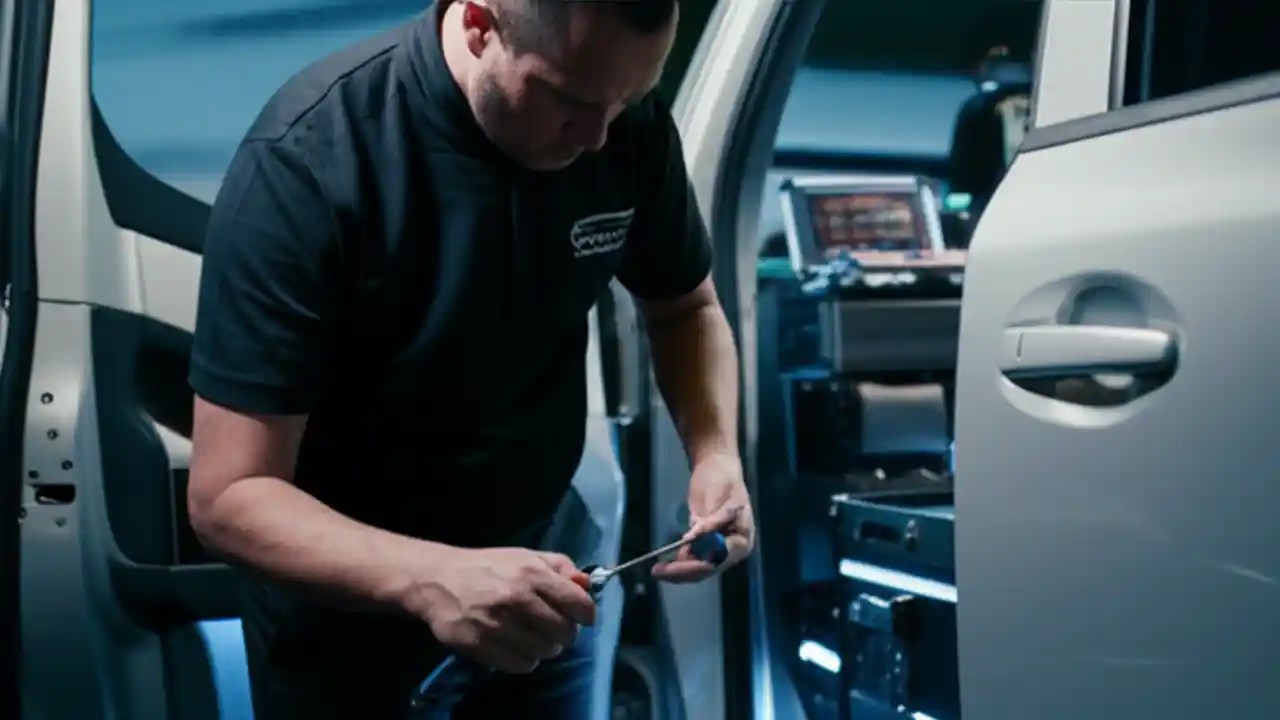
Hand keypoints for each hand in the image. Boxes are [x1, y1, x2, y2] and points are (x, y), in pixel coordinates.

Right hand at [407, 547, 594, 673]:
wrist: (438, 580)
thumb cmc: (488, 567)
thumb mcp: (525, 556)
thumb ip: (560, 566)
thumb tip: (586, 584)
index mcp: (531, 573)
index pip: (578, 604)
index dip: (586, 614)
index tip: (581, 617)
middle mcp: (516, 598)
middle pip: (565, 632)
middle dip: (565, 633)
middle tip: (554, 628)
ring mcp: (497, 624)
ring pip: (545, 652)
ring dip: (545, 648)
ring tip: (534, 637)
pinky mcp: (480, 645)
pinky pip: (521, 665)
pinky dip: (525, 660)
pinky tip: (517, 647)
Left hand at [652, 452, 754, 582]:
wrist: (715, 466)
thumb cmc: (722, 479)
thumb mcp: (722, 499)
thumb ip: (710, 522)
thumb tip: (692, 540)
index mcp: (742, 540)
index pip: (717, 560)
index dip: (696, 564)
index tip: (677, 561)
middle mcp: (732, 551)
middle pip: (706, 569)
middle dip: (682, 571)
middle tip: (659, 570)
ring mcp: (718, 549)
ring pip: (697, 568)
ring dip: (677, 571)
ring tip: (658, 570)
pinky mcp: (705, 544)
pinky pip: (692, 559)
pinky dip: (678, 563)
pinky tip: (664, 564)